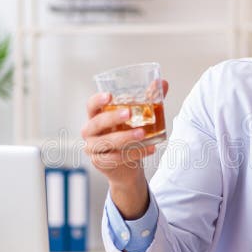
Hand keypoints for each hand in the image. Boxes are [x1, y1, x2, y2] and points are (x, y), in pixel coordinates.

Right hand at [81, 80, 168, 217]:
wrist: (126, 168)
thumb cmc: (129, 137)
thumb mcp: (137, 118)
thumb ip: (148, 100)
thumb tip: (162, 83)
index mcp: (96, 117)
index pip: (91, 106)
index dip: (97, 100)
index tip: (110, 95)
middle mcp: (90, 132)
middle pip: (96, 123)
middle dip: (112, 118)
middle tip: (129, 113)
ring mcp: (92, 148)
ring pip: (106, 142)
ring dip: (125, 137)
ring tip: (143, 133)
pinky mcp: (100, 163)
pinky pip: (115, 158)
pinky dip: (134, 153)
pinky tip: (150, 149)